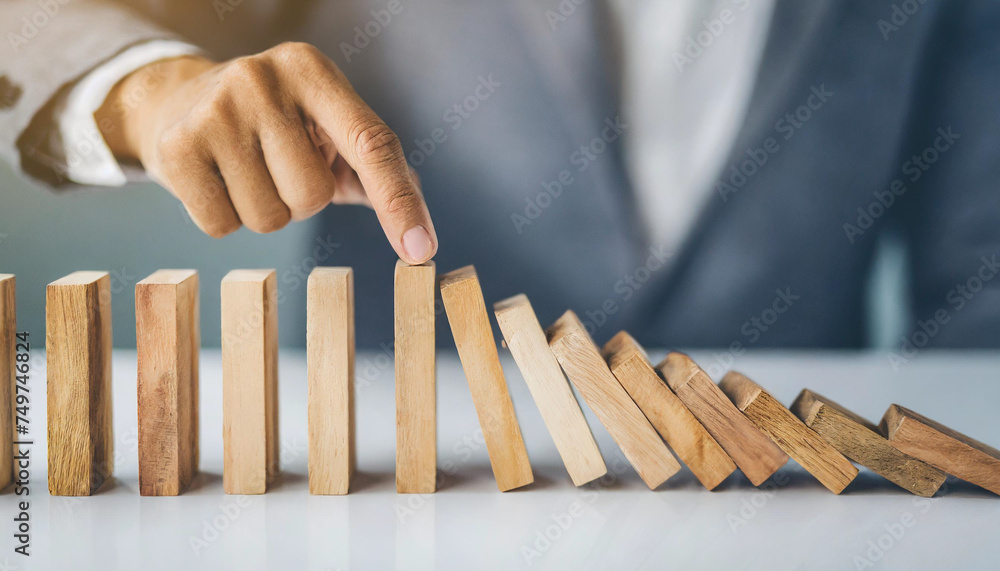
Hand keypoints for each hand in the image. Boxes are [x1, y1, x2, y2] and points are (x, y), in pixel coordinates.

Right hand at [95, 42, 436, 263]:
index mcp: (314, 72)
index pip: (371, 144)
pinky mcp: (176, 147)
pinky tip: (216, 180)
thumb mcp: (329, 128)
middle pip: (314, 196)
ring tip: (247, 172)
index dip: (399, 202)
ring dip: (265, 212)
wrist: (177, 103)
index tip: (422, 251)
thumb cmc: (276, 127)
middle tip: (278, 169)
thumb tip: (421, 234)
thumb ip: (380, 169)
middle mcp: (263, 80)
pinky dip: (225, 219)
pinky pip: (223, 227)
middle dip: (302, 202)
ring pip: (269, 219)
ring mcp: (215, 110)